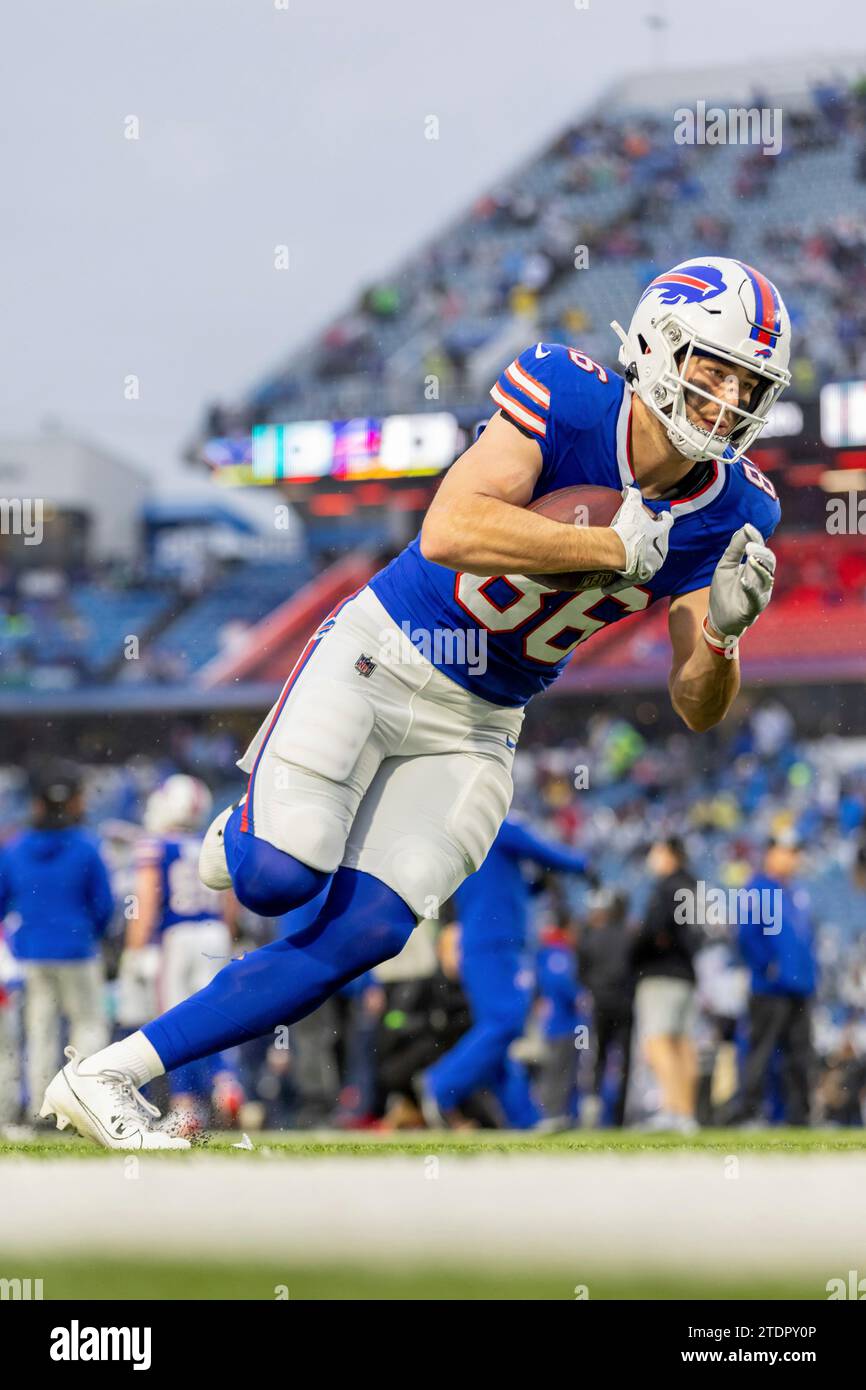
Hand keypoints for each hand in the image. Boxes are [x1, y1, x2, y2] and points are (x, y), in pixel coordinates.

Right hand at [610, 486, 673, 582]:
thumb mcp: (631, 507)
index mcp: (661, 533)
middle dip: (653, 543)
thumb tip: (628, 488)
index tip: (662, 516)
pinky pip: (625, 582)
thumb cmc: (629, 528)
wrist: (621, 551)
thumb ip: (633, 495)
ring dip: (639, 564)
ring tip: (628, 562)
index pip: (667, 523)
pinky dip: (615, 584)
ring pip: (646, 565)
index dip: (664, 519)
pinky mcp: (639, 578)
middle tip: (643, 540)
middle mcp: (660, 552)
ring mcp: (651, 567)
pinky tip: (606, 587)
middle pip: (660, 546)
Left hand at [707, 524, 775, 638]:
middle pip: (769, 562)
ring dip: (759, 568)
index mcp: (755, 568)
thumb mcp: (725, 566)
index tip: (747, 527)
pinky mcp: (753, 608)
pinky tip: (743, 581)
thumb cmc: (724, 591)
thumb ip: (735, 548)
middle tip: (749, 546)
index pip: (760, 549)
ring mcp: (760, 594)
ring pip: (767, 578)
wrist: (719, 619)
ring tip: (750, 559)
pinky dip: (751, 589)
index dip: (755, 538)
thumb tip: (745, 527)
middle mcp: (761, 579)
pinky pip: (756, 598)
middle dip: (761, 552)